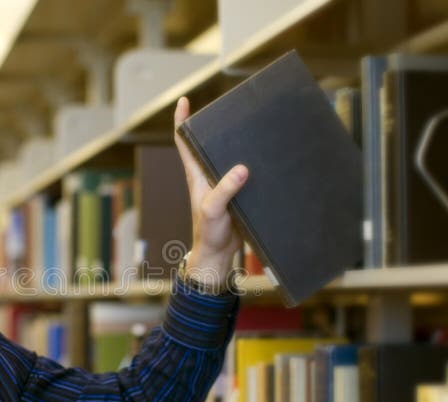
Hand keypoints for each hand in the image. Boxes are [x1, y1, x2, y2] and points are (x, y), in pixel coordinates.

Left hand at [174, 96, 247, 282]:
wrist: (218, 254)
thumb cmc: (209, 232)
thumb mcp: (214, 210)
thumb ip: (224, 190)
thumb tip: (241, 169)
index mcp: (196, 175)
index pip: (184, 142)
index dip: (182, 120)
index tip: (184, 101)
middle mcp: (207, 175)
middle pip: (206, 144)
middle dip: (213, 124)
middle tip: (228, 106)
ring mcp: (221, 184)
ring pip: (226, 157)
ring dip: (235, 144)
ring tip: (250, 125)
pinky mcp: (236, 193)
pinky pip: (242, 174)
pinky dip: (251, 164)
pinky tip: (265, 157)